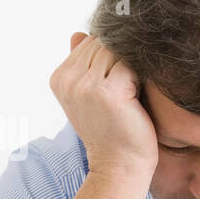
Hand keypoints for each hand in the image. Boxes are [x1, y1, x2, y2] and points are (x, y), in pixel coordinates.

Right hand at [50, 33, 158, 182]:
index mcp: (59, 78)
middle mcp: (68, 80)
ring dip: (131, 66)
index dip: (110, 55)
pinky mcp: (108, 92)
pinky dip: (140, 76)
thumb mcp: (89, 95)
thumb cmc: (110, 130)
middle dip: (121, 58)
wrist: (119, 165)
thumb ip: (83, 63)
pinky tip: (138, 96)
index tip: (117, 80)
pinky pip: (130, 64)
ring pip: (116, 51)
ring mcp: (86, 85)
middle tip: (129, 85)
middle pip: (103, 43)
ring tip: (133, 91)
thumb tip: (78, 33)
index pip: (89, 42)